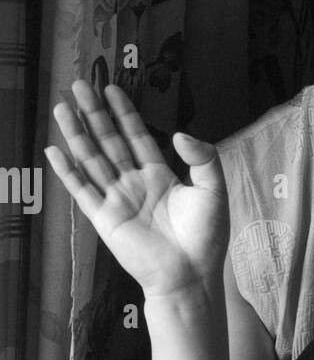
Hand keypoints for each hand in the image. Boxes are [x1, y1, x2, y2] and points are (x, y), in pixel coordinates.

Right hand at [45, 80, 228, 299]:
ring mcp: (117, 200)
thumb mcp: (213, 190)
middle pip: (109, 141)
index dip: (124, 113)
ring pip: (92, 159)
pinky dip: (67, 172)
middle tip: (80, 84)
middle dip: (95, 113)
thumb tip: (178, 133)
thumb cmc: (205, 237)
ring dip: (76, 134)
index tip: (112, 89)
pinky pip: (82, 190)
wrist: (190, 274)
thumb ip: (202, 158)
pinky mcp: (105, 218)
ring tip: (62, 107)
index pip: (137, 137)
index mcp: (160, 176)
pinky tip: (54, 151)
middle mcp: (135, 184)